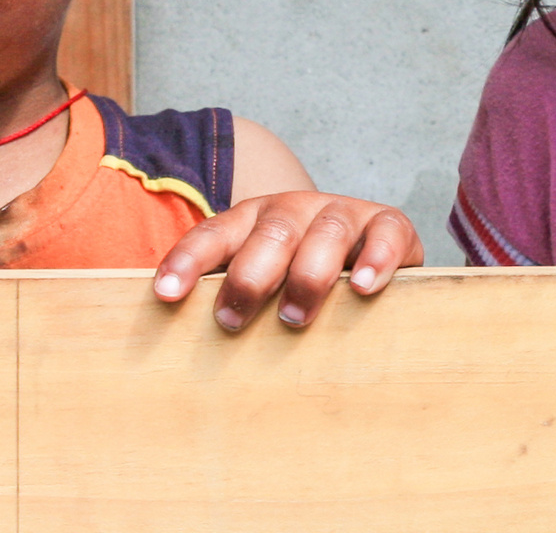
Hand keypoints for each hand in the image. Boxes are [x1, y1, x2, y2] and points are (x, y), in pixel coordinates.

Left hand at [153, 191, 422, 330]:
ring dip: (307, 275)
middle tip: (231, 320)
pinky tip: (365, 287)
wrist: (368, 254)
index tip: (166, 295)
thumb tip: (172, 346)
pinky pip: (386, 232)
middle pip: (270, 233)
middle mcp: (295, 210)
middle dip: (249, 276)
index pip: (214, 234)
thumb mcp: (261, 286)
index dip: (188, 261)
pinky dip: (377, 258)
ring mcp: (344, 213)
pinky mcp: (390, 224)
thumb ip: (228, 302)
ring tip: (293, 317)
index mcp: (252, 221)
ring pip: (325, 233)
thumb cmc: (298, 284)